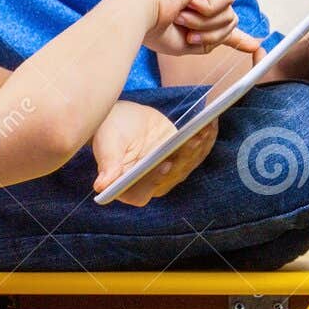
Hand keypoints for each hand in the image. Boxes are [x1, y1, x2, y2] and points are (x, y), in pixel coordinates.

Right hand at [91, 100, 218, 206]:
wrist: (120, 118)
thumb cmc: (108, 131)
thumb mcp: (106, 144)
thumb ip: (108, 164)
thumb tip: (101, 186)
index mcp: (128, 186)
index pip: (143, 190)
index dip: (155, 179)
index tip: (164, 164)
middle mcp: (150, 183)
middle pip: (170, 176)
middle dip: (184, 158)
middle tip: (192, 140)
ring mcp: (167, 171)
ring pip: (185, 163)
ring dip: (196, 147)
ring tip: (203, 129)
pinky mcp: (179, 157)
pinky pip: (193, 151)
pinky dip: (203, 139)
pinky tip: (208, 124)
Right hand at [140, 0, 262, 57]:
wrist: (139, 14)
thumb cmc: (154, 29)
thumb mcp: (188, 42)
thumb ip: (216, 40)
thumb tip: (252, 44)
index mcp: (192, 5)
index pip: (219, 18)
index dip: (237, 35)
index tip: (254, 45)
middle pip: (229, 20)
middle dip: (213, 34)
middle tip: (190, 34)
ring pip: (229, 13)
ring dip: (208, 24)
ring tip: (183, 18)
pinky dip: (209, 10)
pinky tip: (188, 4)